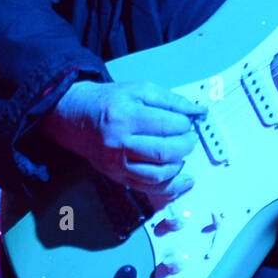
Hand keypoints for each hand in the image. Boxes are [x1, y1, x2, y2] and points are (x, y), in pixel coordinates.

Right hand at [40, 80, 206, 202]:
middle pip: (164, 151)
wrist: (77, 118)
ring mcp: (117, 164)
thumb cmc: (110, 101)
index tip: (188, 121)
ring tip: (182, 152)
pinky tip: (184, 178)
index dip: (185, 123)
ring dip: (179, 164)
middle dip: (186, 144)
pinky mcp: (118, 177)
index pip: (167, 125)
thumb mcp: (139, 90)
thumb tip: (200, 111)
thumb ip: (171, 100)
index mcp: (125, 116)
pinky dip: (171, 186)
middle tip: (189, 137)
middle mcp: (119, 143)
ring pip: (158, 173)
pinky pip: (149, 187)